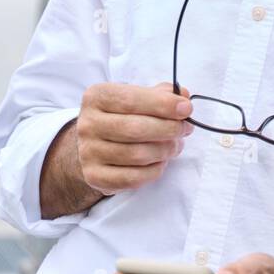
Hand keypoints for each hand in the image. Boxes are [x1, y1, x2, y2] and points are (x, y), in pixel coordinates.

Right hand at [75, 80, 194, 196]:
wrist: (96, 144)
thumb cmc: (123, 117)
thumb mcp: (138, 98)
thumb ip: (161, 95)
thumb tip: (184, 97)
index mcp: (96, 97)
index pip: (131, 100)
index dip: (162, 104)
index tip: (186, 108)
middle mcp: (87, 124)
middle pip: (135, 129)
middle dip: (168, 129)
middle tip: (184, 129)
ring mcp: (88, 152)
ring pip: (136, 155)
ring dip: (164, 151)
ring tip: (175, 146)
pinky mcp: (94, 176)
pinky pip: (132, 178)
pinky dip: (154, 171)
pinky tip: (160, 162)